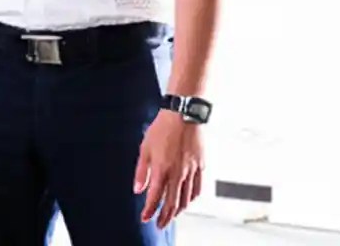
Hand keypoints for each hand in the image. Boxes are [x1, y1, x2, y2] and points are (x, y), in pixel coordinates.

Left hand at [134, 110, 204, 227]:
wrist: (183, 115)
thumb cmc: (162, 129)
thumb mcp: (144, 148)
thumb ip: (141, 171)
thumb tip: (138, 189)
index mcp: (162, 169)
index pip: (155, 197)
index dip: (150, 211)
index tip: (145, 218)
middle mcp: (178, 173)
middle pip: (172, 203)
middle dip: (165, 216)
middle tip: (159, 224)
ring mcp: (192, 170)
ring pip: (187, 198)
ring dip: (179, 210)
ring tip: (172, 215)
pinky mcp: (201, 166)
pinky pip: (198, 188)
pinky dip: (192, 198)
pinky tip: (188, 200)